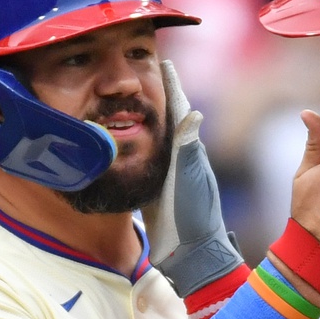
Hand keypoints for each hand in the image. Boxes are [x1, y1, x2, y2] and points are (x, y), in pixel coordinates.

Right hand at [147, 59, 243, 299]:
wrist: (191, 256)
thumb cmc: (196, 218)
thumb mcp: (192, 180)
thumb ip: (189, 148)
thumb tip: (195, 111)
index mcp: (189, 153)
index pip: (179, 110)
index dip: (171, 86)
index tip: (164, 62)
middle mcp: (179, 161)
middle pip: (165, 120)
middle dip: (157, 96)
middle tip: (146, 74)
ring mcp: (166, 177)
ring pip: (152, 141)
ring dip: (142, 121)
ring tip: (130, 101)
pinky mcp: (153, 194)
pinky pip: (142, 165)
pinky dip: (132, 150)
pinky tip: (124, 146)